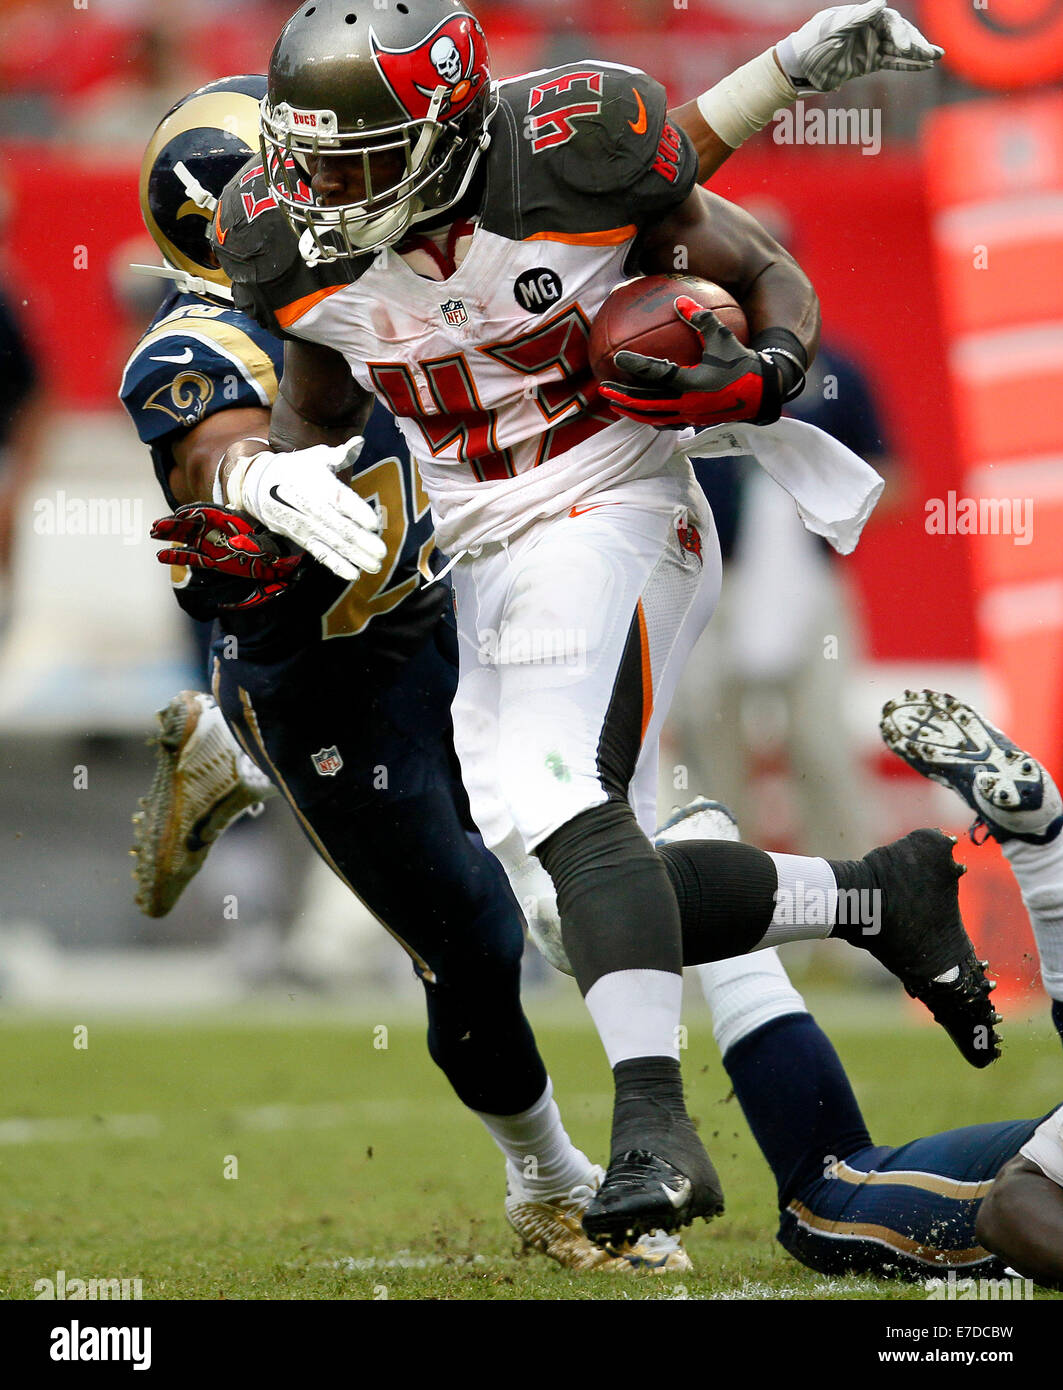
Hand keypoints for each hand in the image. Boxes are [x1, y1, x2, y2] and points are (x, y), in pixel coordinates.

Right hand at [152, 503, 302, 613]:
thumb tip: (240, 544)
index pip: (210, 514)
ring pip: (191, 537)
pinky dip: (179, 555)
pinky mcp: (217, 560)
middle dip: (176, 524)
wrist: (288, 559)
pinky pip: (195, 556)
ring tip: (153, 533)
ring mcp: (218, 544)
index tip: (181, 515)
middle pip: (195, 524)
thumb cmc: (280, 544)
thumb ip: (256, 541)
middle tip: (156, 526)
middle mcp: (223, 530)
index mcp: (235, 520)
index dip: (195, 514)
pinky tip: (161, 555)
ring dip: (173, 535)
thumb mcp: (271, 540)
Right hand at [226, 437, 386, 582]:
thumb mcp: (315, 457)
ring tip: (375, 566)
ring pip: (334, 544)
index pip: (341, 500)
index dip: (357, 512)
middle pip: (341, 527)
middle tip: (381, 552)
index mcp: (320, 486)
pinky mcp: (301, 537)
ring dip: (355, 557)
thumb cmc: (295, 468)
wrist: (258, 485)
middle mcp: (314, 508)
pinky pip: (320, 553)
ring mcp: (307, 525)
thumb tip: (359, 442)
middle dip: (362, 542)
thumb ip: (340, 454)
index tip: (375, 523)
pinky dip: (335, 564)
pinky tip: (352, 574)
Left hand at [599, 296, 782, 427]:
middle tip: (603, 387)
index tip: (619, 358)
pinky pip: (664, 422)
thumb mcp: (723, 338)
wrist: (761, 394)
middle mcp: (687, 403)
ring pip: (652, 417)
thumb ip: (700, 318)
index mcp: (692, 383)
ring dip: (631, 410)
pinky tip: (640, 411)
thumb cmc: (742, 363)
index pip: (657, 374)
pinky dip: (649, 417)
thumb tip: (678, 301)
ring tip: (615, 403)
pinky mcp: (692, 421)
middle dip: (623, 397)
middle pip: (646, 404)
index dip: (637, 366)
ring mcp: (688, 416)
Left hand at [776, 1, 943, 92]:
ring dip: (917, 52)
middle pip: (899, 33)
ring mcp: (870, 46)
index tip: (904, 45)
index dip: (899, 32)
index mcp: (863, 16)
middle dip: (915, 43)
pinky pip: (892, 63)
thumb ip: (859, 17)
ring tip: (936, 56)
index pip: (889, 21)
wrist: (798, 67)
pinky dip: (907, 65)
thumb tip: (882, 2)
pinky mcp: (868, 63)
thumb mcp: (833, 28)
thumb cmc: (813, 42)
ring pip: (899, 49)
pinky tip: (924, 65)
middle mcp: (870, 28)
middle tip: (930, 52)